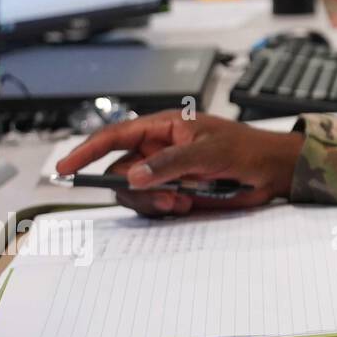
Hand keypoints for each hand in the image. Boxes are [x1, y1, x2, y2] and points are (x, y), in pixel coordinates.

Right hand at [56, 111, 304, 217]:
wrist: (272, 172)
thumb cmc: (247, 149)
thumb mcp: (210, 151)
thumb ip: (171, 162)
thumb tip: (134, 175)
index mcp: (163, 127)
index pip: (115, 136)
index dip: (87, 150)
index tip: (64, 166)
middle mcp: (159, 150)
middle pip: (120, 171)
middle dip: (133, 187)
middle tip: (162, 197)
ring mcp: (166, 172)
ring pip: (134, 192)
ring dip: (150, 201)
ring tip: (180, 202)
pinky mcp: (176, 192)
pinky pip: (152, 205)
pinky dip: (162, 209)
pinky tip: (186, 205)